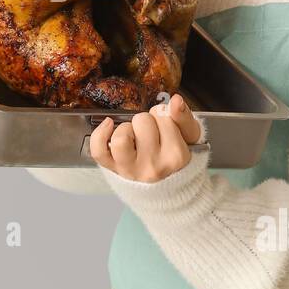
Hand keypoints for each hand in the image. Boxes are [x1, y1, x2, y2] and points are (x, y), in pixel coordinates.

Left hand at [89, 94, 203, 182]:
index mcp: (175, 157)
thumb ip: (184, 117)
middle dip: (147, 122)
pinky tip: (108, 125)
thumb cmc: (176, 158)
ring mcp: (131, 170)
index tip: (166, 128)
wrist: (167, 187)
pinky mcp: (113, 170)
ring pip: (121, 136)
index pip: (163, 117)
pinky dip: (100, 134)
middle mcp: (153, 166)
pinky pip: (99, 150)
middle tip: (152, 135)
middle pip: (142, 122)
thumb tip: (175, 100)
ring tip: (135, 136)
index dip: (163, 117)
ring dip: (127, 129)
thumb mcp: (189, 138)